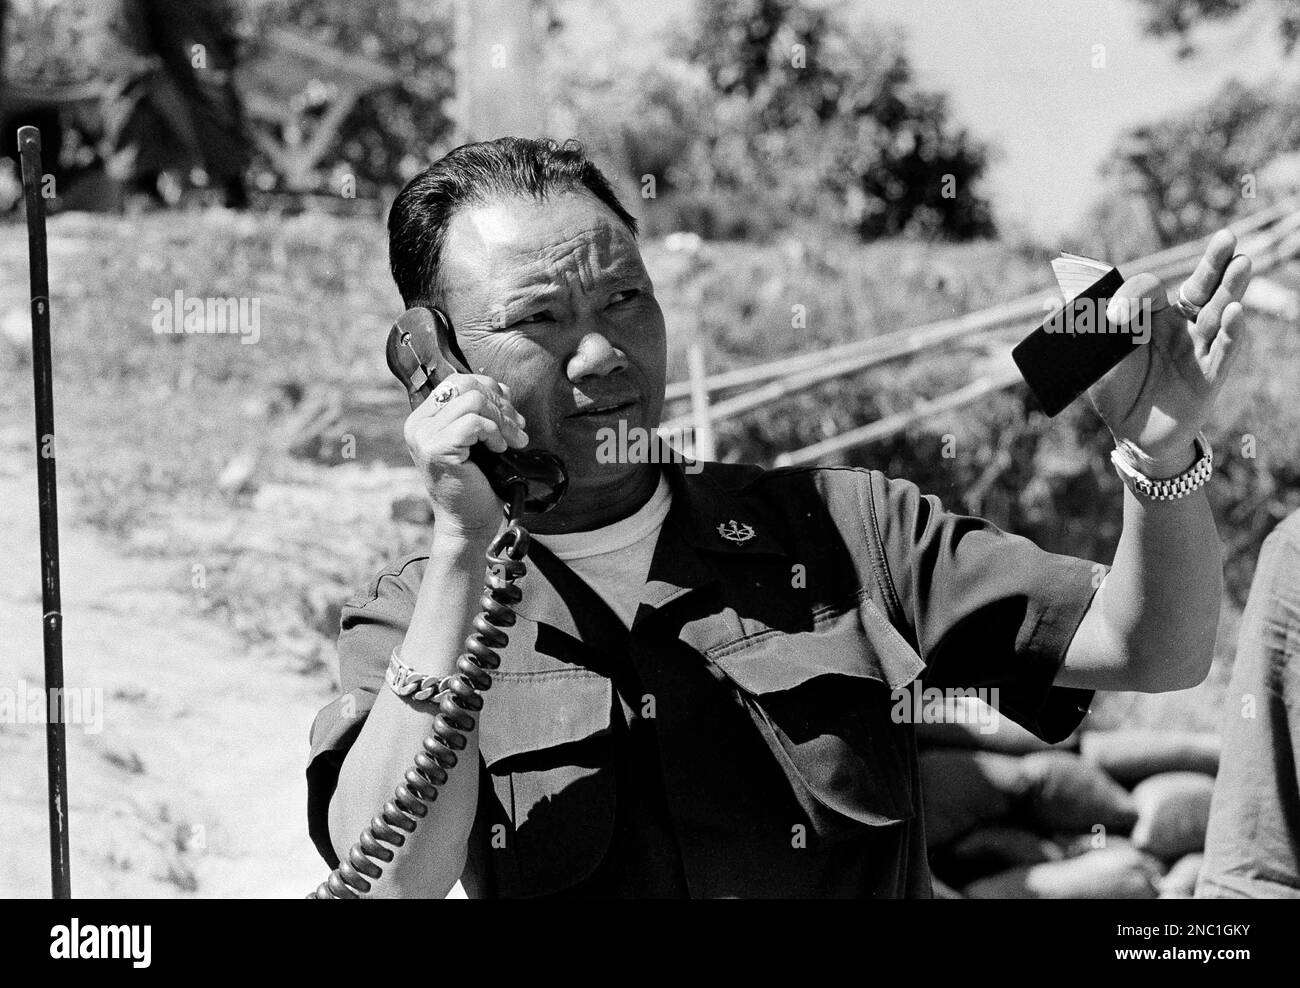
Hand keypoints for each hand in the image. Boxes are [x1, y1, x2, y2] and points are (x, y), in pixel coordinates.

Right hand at [403, 374, 528, 535]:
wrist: (468, 524)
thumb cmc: (477, 485)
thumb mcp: (480, 440)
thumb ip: (484, 411)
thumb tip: (502, 388)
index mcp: (425, 419)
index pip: (458, 381)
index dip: (490, 391)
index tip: (510, 416)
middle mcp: (418, 424)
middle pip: (466, 384)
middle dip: (500, 404)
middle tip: (517, 430)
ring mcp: (423, 436)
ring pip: (472, 399)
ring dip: (501, 419)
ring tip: (511, 442)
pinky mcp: (435, 449)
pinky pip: (473, 422)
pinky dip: (493, 433)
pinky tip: (499, 450)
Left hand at [1087, 229, 1252, 476]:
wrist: (1131, 434)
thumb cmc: (1115, 391)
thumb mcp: (1094, 362)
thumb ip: (1081, 332)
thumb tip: (1050, 301)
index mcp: (1151, 317)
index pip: (1149, 289)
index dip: (1131, 296)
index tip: (1114, 317)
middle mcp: (1181, 326)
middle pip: (1201, 288)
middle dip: (1214, 263)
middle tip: (1226, 237)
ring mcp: (1199, 349)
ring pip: (1219, 313)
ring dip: (1231, 289)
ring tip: (1243, 262)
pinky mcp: (1210, 376)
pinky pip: (1224, 352)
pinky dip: (1232, 333)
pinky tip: (1236, 312)